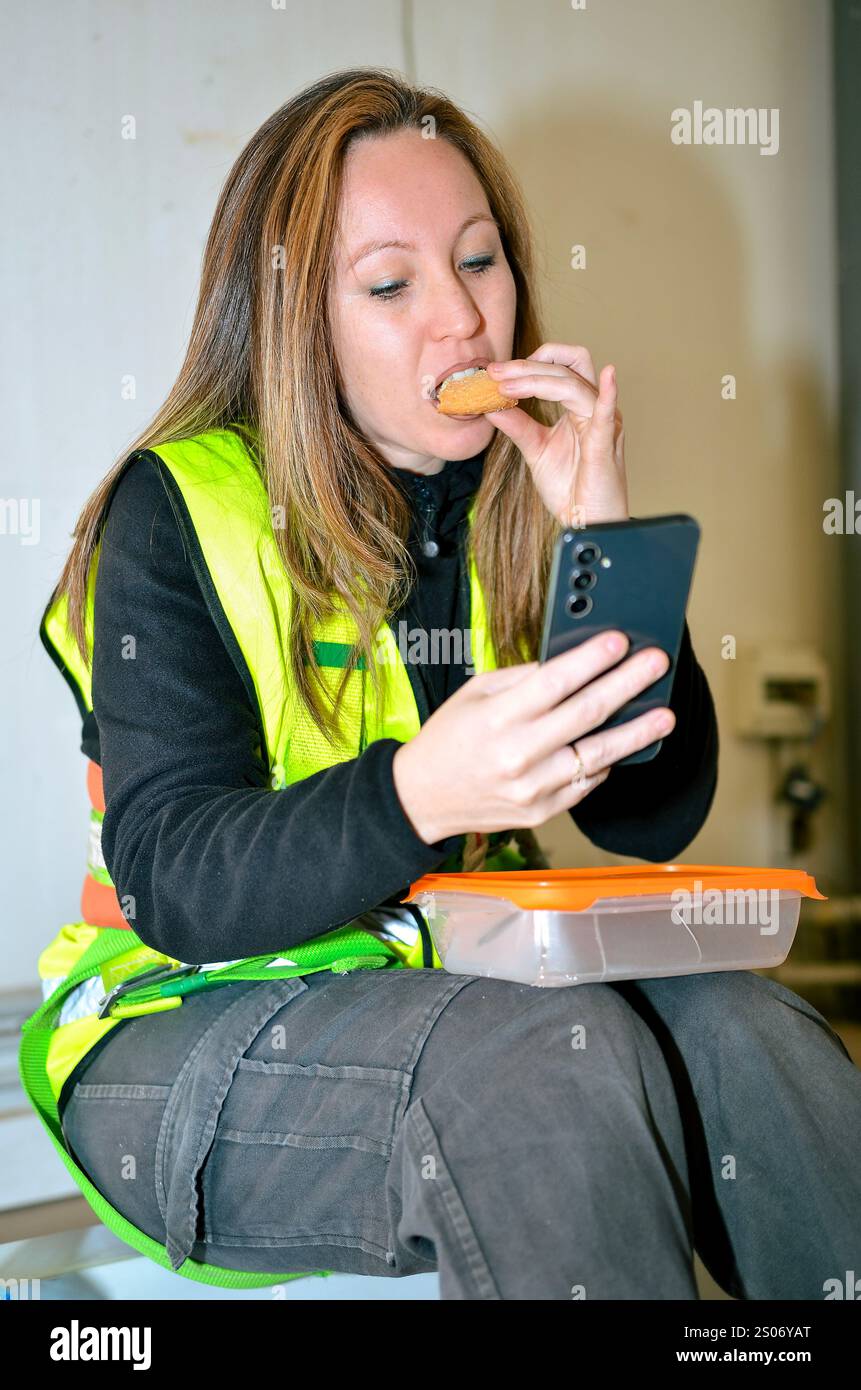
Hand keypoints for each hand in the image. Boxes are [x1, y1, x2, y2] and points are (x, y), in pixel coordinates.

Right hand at [392, 630, 673, 844]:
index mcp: (497, 717)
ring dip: (635, 732)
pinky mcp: (542, 812)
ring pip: (597, 755)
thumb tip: (570, 663)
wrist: (422, 798)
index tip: (621, 641)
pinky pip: (586, 783)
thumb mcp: (474, 694)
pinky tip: (623, 746)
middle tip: (657, 664)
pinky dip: (606, 763)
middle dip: (627, 684)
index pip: (555, 682)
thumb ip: (521, 679)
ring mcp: (532, 787)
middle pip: (586, 714)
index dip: (592, 659)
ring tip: (664, 715)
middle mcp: (517, 754)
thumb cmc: (449, 738)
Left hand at [484, 345, 627, 526]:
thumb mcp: (536, 450)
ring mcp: (602, 424)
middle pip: (567, 368)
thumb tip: (491, 404)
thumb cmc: (570, 487)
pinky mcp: (605, 444)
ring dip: (537, 381)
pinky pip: (607, 415)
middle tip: (497, 373)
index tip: (495, 372)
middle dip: (528, 366)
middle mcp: (593, 408)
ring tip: (506, 387)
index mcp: (579, 406)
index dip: (527, 364)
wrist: (584, 522)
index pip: (558, 369)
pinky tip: (609, 375)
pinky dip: (609, 395)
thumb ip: (517, 425)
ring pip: (573, 386)